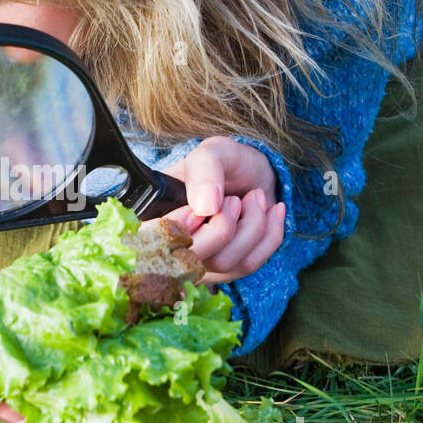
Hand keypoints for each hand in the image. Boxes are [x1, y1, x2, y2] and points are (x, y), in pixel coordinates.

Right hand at [146, 137, 286, 285]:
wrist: (256, 173)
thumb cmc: (227, 162)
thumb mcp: (213, 152)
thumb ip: (204, 169)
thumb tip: (204, 207)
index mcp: (156, 216)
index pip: (150, 242)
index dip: (178, 228)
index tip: (205, 208)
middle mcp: (174, 246)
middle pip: (192, 260)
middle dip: (223, 227)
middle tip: (234, 199)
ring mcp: (201, 262)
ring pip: (225, 263)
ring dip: (251, 225)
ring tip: (255, 197)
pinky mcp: (228, 270)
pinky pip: (249, 264)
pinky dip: (269, 234)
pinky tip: (271, 211)